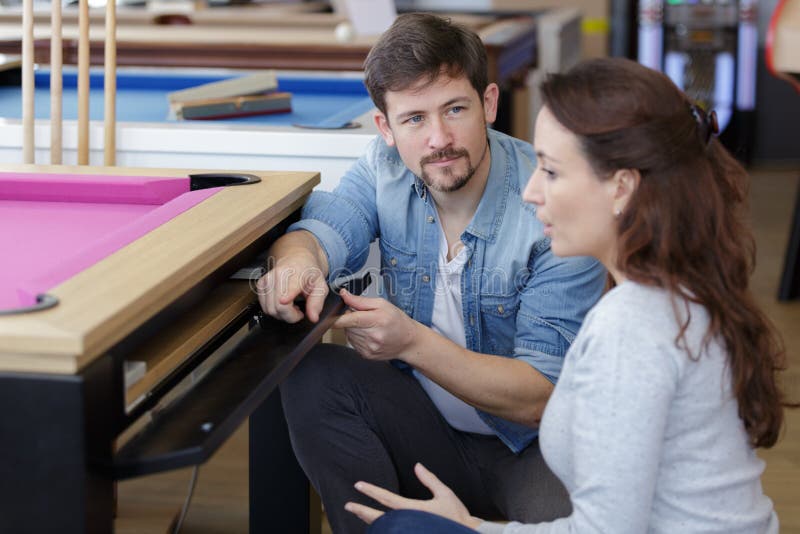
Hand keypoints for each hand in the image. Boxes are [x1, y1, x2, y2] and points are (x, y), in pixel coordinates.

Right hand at [256, 256, 327, 323]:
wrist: (297, 259)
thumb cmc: (309, 273)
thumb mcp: (321, 287)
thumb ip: (317, 302)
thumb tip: (313, 317)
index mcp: (295, 273)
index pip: (286, 291)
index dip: (286, 303)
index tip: (285, 302)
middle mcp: (278, 275)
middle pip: (278, 306)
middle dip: (290, 316)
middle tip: (299, 311)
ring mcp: (267, 279)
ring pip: (270, 309)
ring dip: (282, 314)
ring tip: (292, 306)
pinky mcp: (260, 285)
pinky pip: (264, 307)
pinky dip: (274, 310)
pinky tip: (282, 304)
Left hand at [332, 289, 419, 360]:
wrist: (408, 341)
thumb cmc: (397, 320)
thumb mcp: (382, 304)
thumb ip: (360, 301)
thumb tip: (344, 295)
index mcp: (377, 320)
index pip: (352, 319)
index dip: (338, 319)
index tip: (328, 317)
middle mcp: (373, 337)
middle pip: (348, 326)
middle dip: (350, 319)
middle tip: (364, 317)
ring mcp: (369, 348)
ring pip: (349, 334)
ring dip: (354, 329)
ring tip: (369, 326)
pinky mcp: (367, 355)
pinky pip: (353, 343)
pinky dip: (357, 337)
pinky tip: (369, 335)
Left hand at [344, 463, 481, 528]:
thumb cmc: (457, 516)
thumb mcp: (445, 494)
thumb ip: (430, 479)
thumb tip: (417, 465)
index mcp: (413, 509)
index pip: (386, 498)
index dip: (371, 491)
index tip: (358, 485)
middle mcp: (407, 522)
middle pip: (378, 517)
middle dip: (362, 511)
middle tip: (349, 505)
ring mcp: (408, 531)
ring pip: (383, 527)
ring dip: (370, 521)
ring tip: (360, 514)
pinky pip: (393, 533)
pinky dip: (383, 529)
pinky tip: (378, 525)